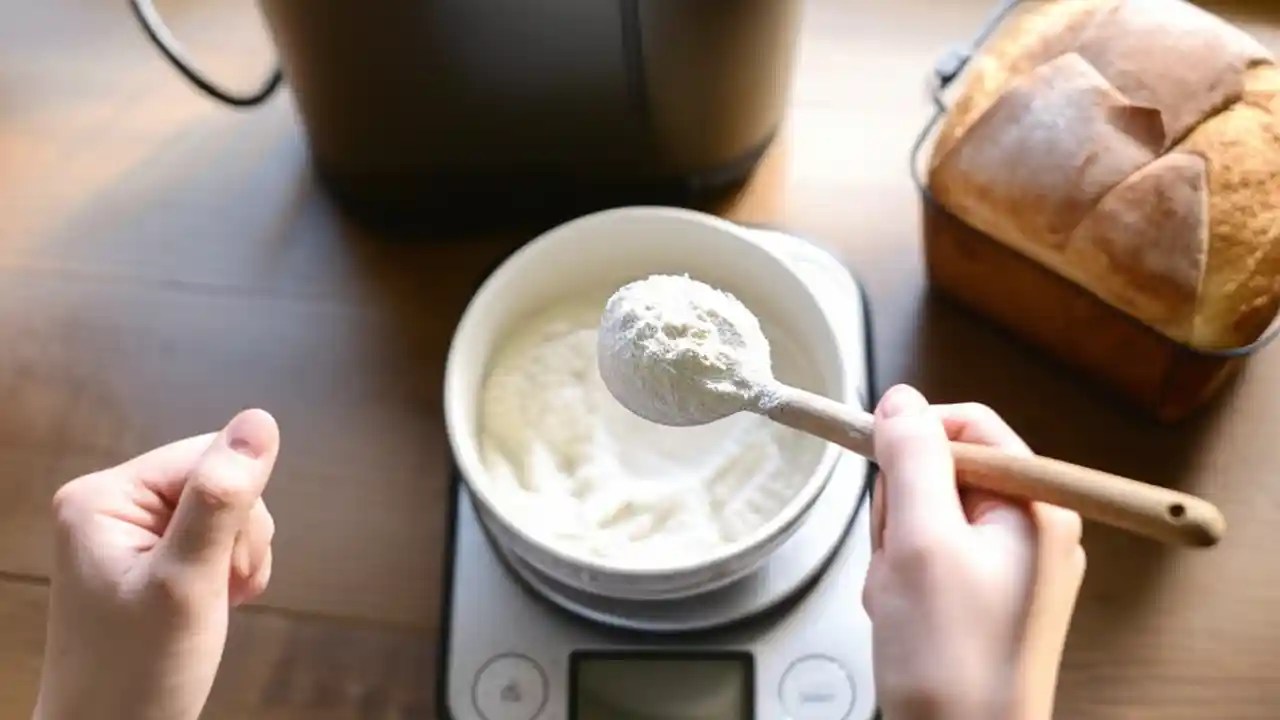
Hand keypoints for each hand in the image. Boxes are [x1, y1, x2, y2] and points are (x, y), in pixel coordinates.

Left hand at [34, 409, 280, 719]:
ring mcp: (128, 531)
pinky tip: (215, 602)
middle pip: (219, 480)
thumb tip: (260, 421)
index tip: (222, 567)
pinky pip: (216, 535)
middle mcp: (110, 504)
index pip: (208, 455)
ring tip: (215, 601)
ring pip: (226, 509)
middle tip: (217, 590)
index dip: (237, 509)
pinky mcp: (148, 555)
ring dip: (239, 557)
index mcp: (102, 496)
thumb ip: (222, 498)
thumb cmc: (135, 675)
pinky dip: (230, 570)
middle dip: (239, 537)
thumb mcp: (187, 581)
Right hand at [864, 385, 1085, 719]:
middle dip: (902, 510)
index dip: (915, 435)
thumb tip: (901, 400)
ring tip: (902, 595)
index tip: (872, 456)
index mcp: (1037, 506)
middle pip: (942, 472)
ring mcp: (1009, 566)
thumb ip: (910, 459)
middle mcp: (1032, 530)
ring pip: (925, 517)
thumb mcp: (920, 540)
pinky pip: (928, 558)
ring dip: (896, 551)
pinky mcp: (984, 596)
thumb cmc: (951, 662)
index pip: (970, 427)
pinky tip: (905, 614)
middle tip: (901, 558)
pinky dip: (903, 579)